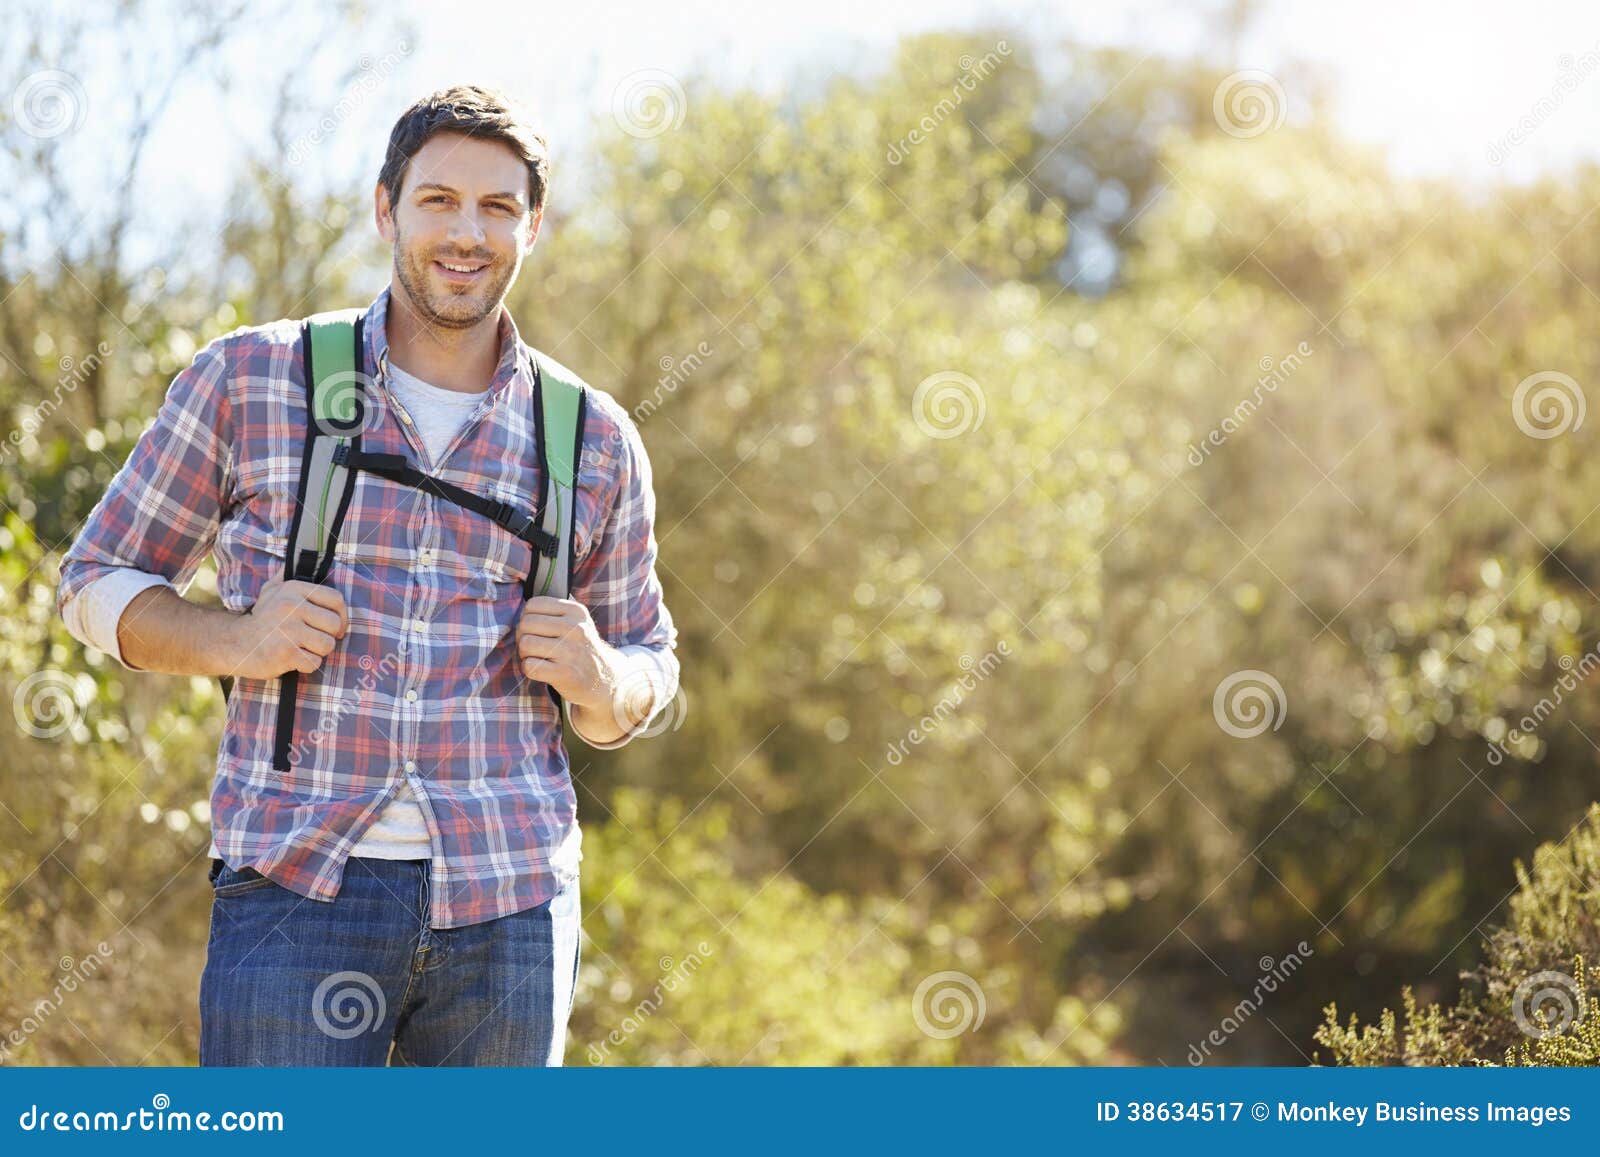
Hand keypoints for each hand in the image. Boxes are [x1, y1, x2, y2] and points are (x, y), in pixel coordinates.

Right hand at [230, 575, 347, 678]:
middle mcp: (291, 605)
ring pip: (327, 645)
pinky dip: (307, 665)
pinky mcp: (285, 652)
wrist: (234, 644)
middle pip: (335, 624)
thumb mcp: (270, 591)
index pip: (336, 599)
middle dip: (328, 636)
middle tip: (314, 639)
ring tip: (302, 648)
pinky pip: (314, 662)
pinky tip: (293, 659)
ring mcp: (288, 629)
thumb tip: (295, 560)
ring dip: (318, 652)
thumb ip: (285, 577)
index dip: (342, 616)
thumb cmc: (261, 619)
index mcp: (294, 589)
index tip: (335, 627)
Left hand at [515, 596, 615, 709]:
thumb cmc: (580, 648)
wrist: (603, 679)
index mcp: (576, 611)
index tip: (537, 630)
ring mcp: (571, 651)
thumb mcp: (577, 622)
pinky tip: (542, 670)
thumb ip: (552, 612)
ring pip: (525, 644)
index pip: (533, 605)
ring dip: (525, 654)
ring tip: (538, 658)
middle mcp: (575, 628)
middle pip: (526, 623)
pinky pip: (529, 666)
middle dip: (523, 636)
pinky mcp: (564, 673)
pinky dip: (529, 669)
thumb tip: (521, 614)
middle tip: (535, 647)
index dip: (527, 618)